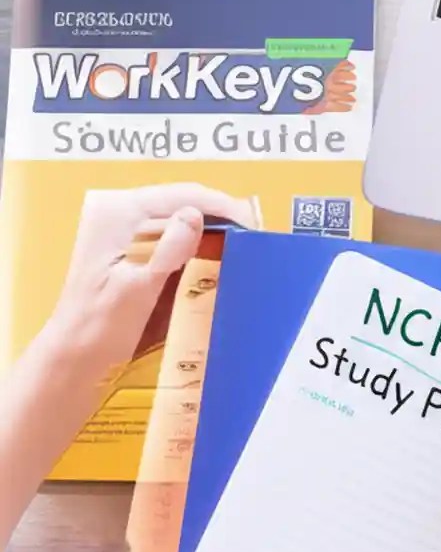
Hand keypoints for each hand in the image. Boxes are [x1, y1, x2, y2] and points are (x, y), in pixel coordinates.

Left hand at [40, 183, 255, 384]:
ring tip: (243, 244)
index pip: (184, 195)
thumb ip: (165, 251)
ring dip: (214, 227)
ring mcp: (126, 229)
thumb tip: (195, 215)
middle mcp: (122, 213)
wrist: (74, 356)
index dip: (224, 206)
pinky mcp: (133, 247)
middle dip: (223, 215)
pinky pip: (174, 235)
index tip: (254, 227)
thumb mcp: (135, 290)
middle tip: (256, 237)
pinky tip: (218, 255)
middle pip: (185, 200)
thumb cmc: (100, 326)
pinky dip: (200, 242)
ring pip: (182, 216)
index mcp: (120, 214)